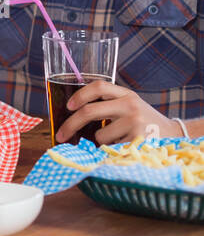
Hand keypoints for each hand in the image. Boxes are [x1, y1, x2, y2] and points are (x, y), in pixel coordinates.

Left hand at [56, 79, 172, 144]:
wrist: (174, 135)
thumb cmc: (144, 121)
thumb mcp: (130, 105)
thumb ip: (108, 105)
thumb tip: (73, 113)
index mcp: (126, 94)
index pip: (99, 86)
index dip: (80, 95)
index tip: (68, 106)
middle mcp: (130, 105)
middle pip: (89, 111)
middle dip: (70, 125)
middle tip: (61, 135)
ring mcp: (135, 123)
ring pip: (99, 135)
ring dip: (102, 141)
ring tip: (119, 138)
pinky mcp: (137, 140)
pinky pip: (110, 148)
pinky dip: (111, 150)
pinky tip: (125, 145)